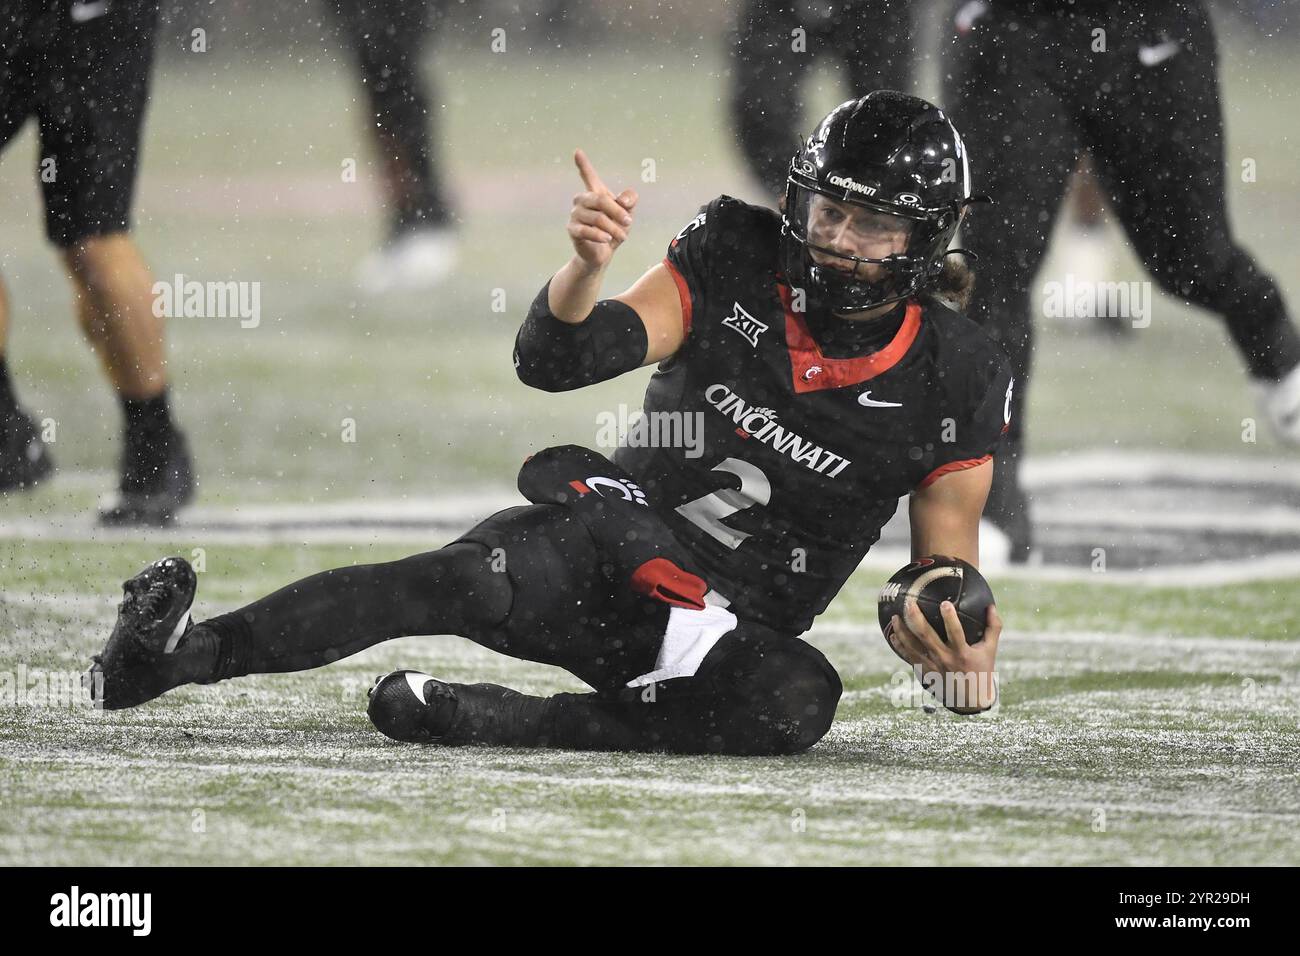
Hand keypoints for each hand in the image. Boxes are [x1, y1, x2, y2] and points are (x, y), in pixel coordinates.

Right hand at [568, 148, 637, 270]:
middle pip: (600, 199)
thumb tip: (622, 200)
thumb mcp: (627, 213)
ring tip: (622, 236)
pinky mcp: (573, 230)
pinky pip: (586, 230)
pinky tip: (607, 239)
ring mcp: (575, 214)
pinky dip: (600, 235)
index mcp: (594, 194)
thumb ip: (630, 200)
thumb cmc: (614, 230)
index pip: (588, 176)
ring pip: (597, 217)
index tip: (578, 152)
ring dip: (613, 228)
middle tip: (629, 222)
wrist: (603, 253)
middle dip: (617, 211)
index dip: (583, 164)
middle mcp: (582, 201)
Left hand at [887, 600, 1002, 714]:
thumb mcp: (990, 650)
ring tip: (895, 616)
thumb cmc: (981, 670)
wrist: (970, 699)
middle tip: (909, 604)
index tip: (944, 603)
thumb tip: (992, 605)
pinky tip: (893, 634)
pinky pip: (909, 657)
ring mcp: (932, 666)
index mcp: (962, 653)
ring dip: (902, 631)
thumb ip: (993, 627)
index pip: (956, 633)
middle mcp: (945, 659)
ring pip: (912, 647)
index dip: (950, 619)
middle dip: (916, 619)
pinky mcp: (924, 671)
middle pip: (927, 637)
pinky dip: (899, 645)